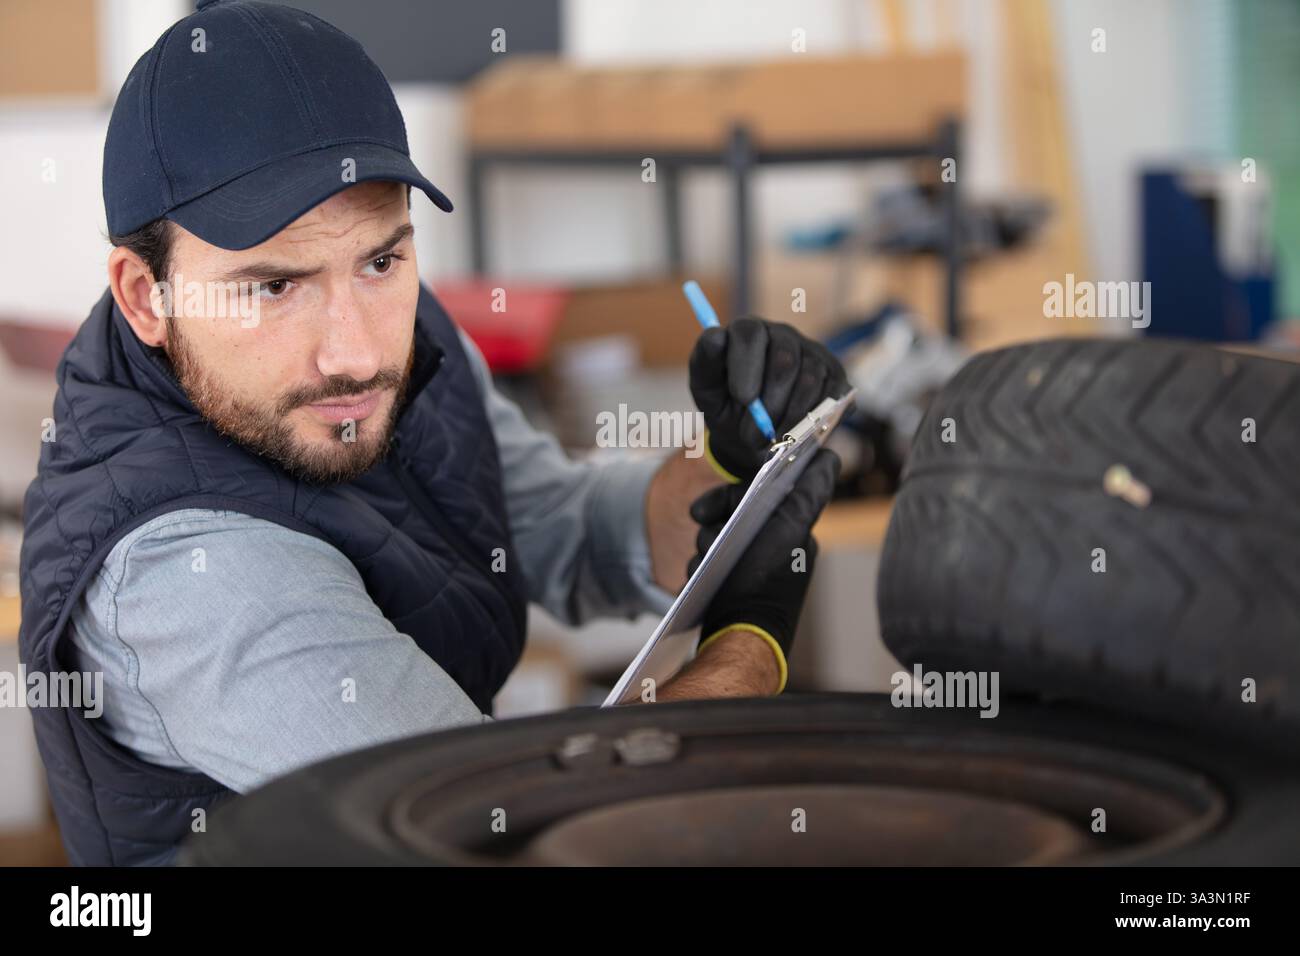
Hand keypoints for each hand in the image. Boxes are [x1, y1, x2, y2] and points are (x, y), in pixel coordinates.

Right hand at [687, 448, 840, 688]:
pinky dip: (702, 565)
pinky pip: (711, 561)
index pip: (758, 492)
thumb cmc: (762, 584)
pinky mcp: (733, 585)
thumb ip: (809, 492)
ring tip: (703, 562)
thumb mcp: (789, 530)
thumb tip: (829, 456)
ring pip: (718, 536)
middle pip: (734, 513)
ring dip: (705, 545)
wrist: (736, 637)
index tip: (710, 506)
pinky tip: (700, 575)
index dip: (733, 493)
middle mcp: (775, 546)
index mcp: (791, 529)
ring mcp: (753, 567)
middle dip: (714, 522)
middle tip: (703, 535)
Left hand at [690, 318, 849, 481]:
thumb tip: (714, 336)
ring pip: (810, 380)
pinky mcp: (834, 374)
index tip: (742, 399)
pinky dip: (813, 419)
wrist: (752, 437)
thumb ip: (705, 363)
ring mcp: (811, 353)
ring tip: (771, 439)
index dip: (747, 366)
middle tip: (753, 435)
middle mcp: (782, 336)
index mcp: (749, 332)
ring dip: (789, 417)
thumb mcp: (707, 391)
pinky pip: (832, 395)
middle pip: (784, 360)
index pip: (750, 334)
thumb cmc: (727, 409)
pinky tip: (796, 432)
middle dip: (769, 403)